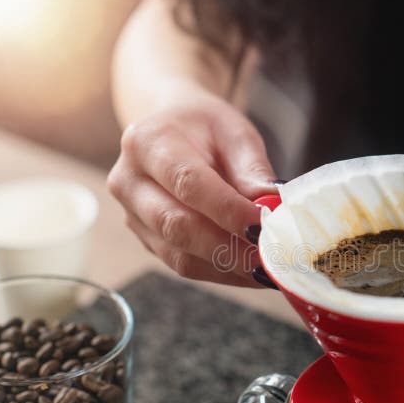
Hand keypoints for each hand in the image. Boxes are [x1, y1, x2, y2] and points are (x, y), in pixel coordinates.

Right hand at [108, 88, 276, 286]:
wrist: (170, 130)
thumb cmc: (205, 129)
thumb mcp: (235, 133)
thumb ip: (252, 170)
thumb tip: (273, 206)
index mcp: (148, 142)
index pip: (188, 183)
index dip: (228, 211)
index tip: (265, 227)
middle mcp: (129, 181)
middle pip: (177, 226)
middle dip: (229, 249)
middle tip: (272, 259)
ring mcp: (132, 215)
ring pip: (179, 255)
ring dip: (228, 268)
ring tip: (269, 270)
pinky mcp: (146, 240)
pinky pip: (183, 265)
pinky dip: (222, 273)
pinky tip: (252, 271)